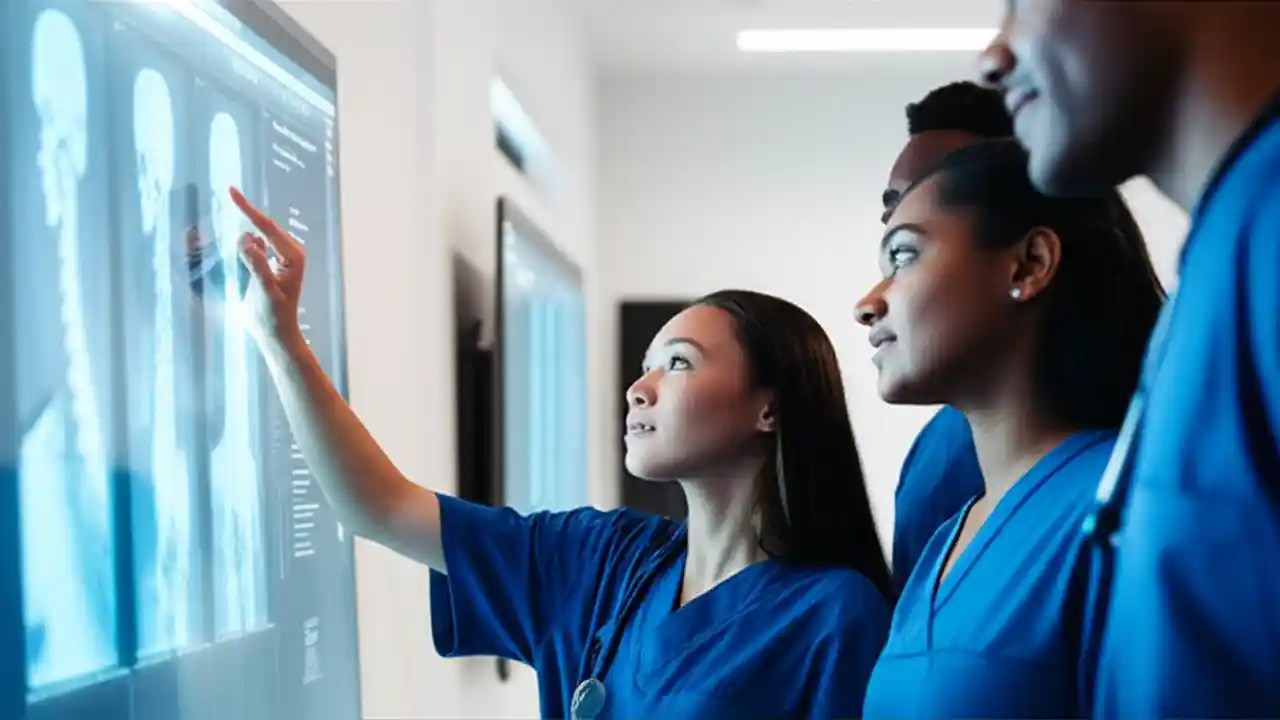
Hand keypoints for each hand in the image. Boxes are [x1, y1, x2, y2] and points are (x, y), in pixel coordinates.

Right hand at [229, 186, 305, 351]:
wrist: (276, 334)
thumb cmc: (272, 316)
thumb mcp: (263, 291)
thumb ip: (256, 264)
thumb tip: (245, 238)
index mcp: (293, 256)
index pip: (266, 227)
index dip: (248, 209)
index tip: (231, 191)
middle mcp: (290, 253)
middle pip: (264, 226)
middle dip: (246, 212)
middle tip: (228, 191)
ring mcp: (282, 257)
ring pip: (259, 235)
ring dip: (245, 227)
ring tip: (229, 209)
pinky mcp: (273, 263)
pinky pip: (256, 245)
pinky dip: (244, 242)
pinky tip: (235, 241)